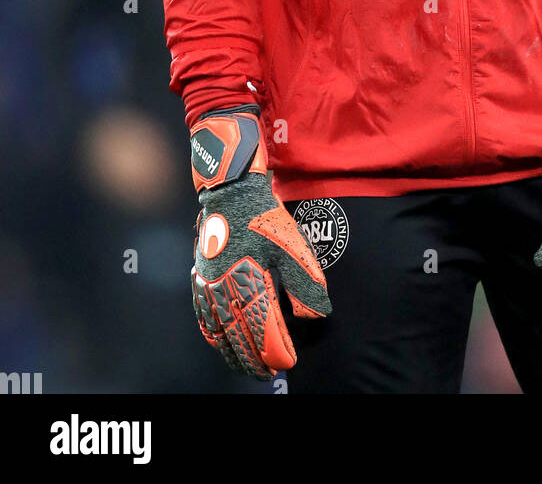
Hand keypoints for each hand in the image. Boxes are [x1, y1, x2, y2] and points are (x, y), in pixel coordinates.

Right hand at [189, 107, 331, 378]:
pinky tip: (222, 344)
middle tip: (270, 374)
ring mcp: (208, 285)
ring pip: (219, 332)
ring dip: (234, 354)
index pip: (263, 329)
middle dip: (255, 360)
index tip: (289, 361)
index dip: (276, 350)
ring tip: (248, 367)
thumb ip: (305, 283)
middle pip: (239, 337)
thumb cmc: (264, 216)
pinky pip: (204, 318)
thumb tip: (317, 314)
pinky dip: (214, 337)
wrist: (231, 192)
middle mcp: (225, 287)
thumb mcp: (293, 246)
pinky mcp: (200, 279)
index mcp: (249, 280)